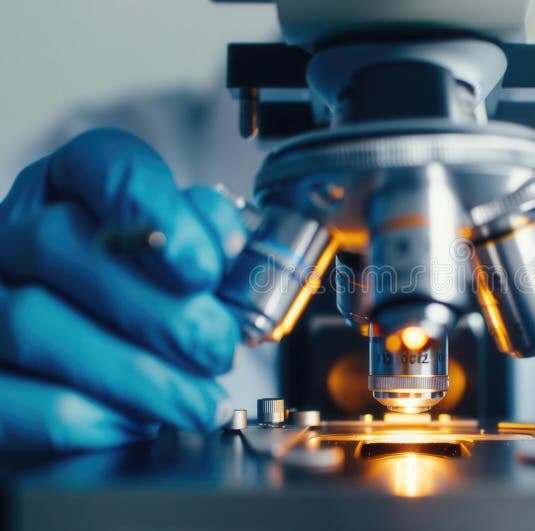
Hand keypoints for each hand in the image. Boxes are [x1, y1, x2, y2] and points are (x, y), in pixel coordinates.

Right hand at [0, 129, 247, 451]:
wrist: (95, 381)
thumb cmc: (149, 309)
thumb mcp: (187, 262)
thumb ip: (210, 244)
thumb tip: (231, 250)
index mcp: (73, 189)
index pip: (102, 163)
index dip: (152, 206)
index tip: (205, 266)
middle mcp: (16, 234)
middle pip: (61, 244)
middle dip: (159, 309)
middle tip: (217, 348)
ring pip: (33, 322)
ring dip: (136, 374)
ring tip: (199, 402)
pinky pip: (13, 398)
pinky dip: (87, 416)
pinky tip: (139, 424)